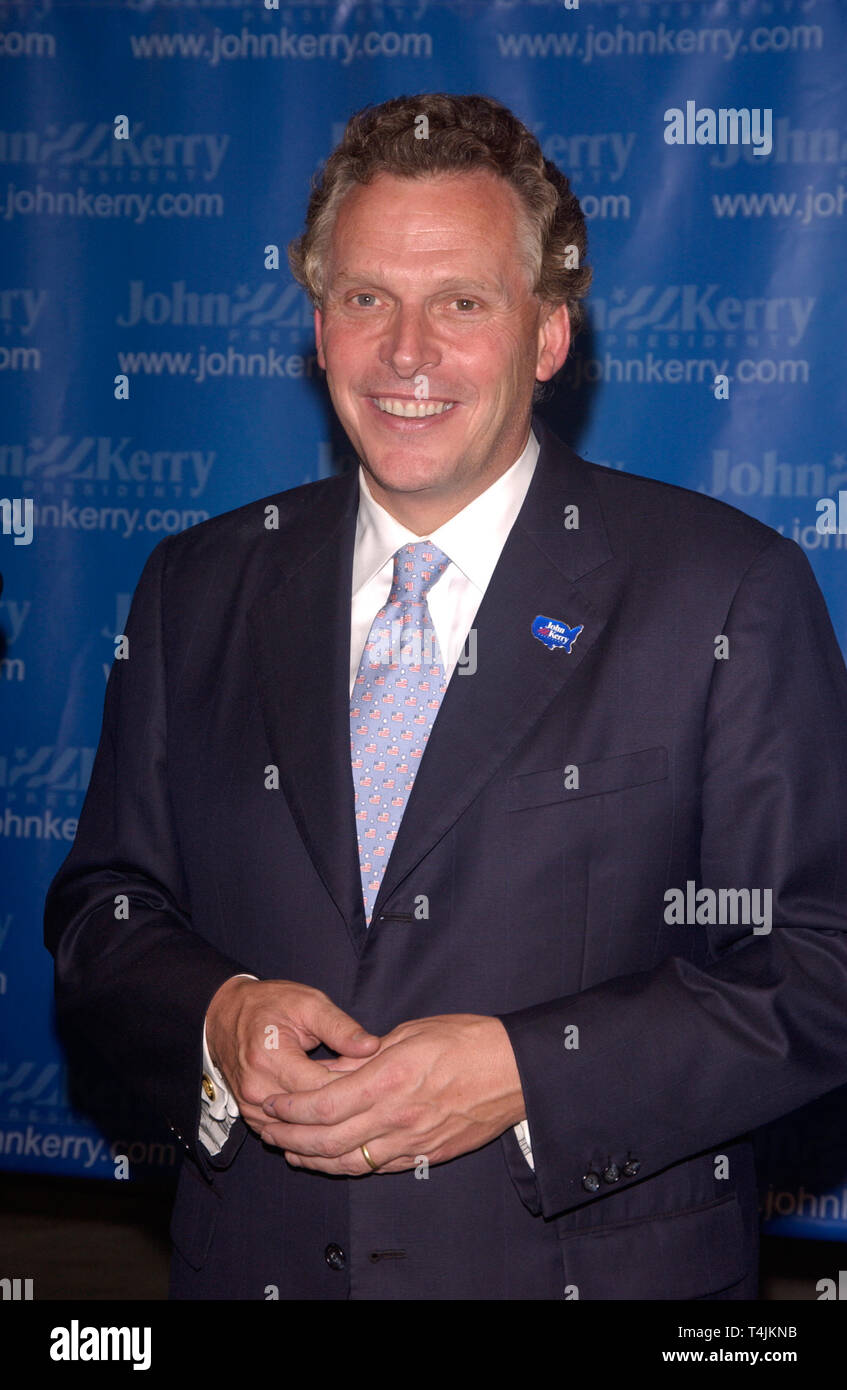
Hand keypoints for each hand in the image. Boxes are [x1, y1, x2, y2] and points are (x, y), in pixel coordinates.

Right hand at [205, 977, 379, 1137]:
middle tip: (372, 1088)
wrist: (224, 1015)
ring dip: (330, 1114)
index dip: (354, 1081)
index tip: (376, 1072)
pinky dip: (312, 1121)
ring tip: (353, 1097)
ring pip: (304, 1126)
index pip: (323, 1087)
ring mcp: (252, 1108)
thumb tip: (372, 1047)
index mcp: (270, 1058)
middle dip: (346, 1100)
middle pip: (315, 1112)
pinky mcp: (253, 1118)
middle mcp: (257, 1090)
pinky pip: (290, 1130)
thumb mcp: (308, 1003)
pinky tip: (331, 1108)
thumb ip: (340, 1027)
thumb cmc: (269, 1004)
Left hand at [259, 1014, 525, 1175]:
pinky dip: (347, 1167)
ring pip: (349, 1162)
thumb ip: (367, 1056)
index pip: (326, 1103)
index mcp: (390, 1079)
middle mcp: (397, 1116)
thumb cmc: (467, 1041)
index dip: (293, 1109)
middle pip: (329, 1140)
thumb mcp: (410, 1033)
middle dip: (291, 1138)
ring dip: (313, 1160)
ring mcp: (412, 1141)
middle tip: (268, 1132)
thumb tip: (332, 1067)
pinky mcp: (426, 1155)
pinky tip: (331, 1161)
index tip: (272, 1104)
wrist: (515, 1071)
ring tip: (290, 1151)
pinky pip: (378, 1168)